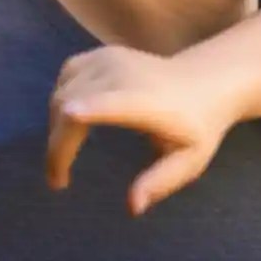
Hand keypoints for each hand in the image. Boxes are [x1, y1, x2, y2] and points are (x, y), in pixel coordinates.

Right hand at [47, 46, 234, 214]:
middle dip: (58, 145)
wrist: (205, 81)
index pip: (115, 102)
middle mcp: (126, 74)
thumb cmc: (197, 126)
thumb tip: (132, 207)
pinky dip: (59, 101)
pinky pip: (67, 76)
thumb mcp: (188, 161)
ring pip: (63, 92)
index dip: (90, 109)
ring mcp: (111, 59)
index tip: (70, 118)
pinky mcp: (102, 53)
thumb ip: (160, 182)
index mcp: (148, 101)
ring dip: (55, 126)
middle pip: (73, 105)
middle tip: (59, 180)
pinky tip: (68, 122)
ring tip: (64, 156)